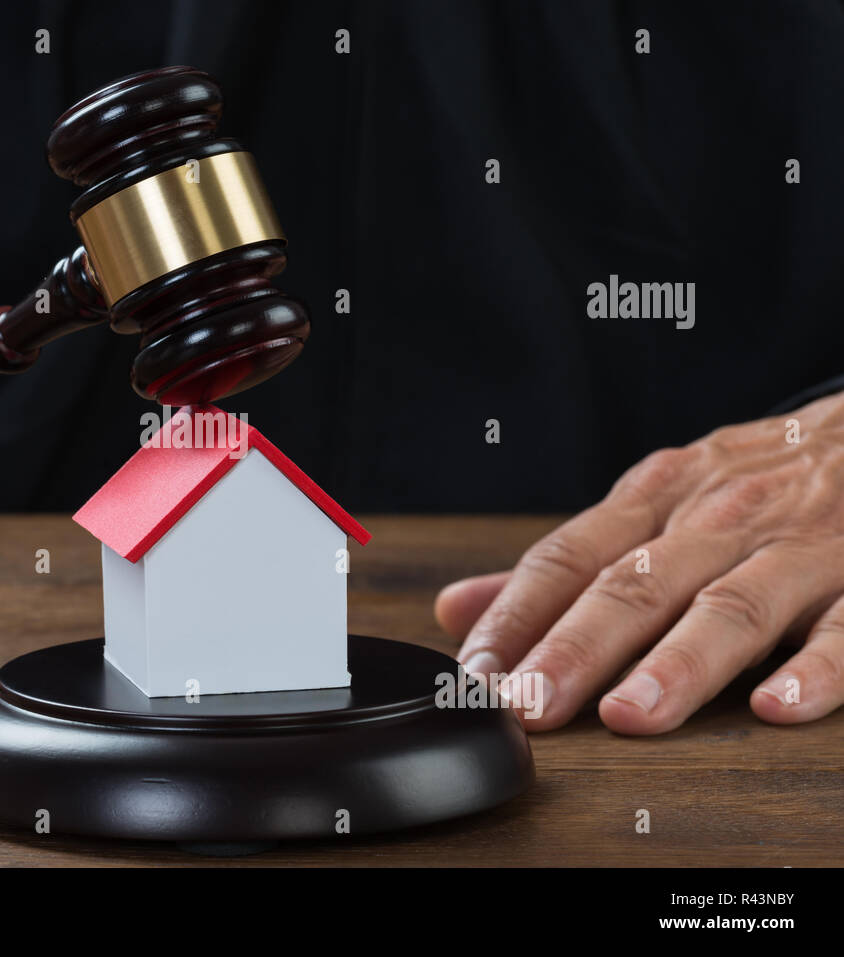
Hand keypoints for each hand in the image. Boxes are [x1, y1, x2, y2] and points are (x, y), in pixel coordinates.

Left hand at [437, 393, 843, 732]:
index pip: (567, 558)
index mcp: (655, 501)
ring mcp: (794, 548)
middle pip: (634, 585)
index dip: (516, 615)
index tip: (473, 674)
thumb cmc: (756, 483)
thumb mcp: (655, 503)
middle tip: (530, 705)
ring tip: (629, 714)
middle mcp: (715, 520)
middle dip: (575, 648)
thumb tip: (457, 610)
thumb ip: (563, 565)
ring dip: (676, 663)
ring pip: (729, 606)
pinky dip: (814, 668)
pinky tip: (775, 706)